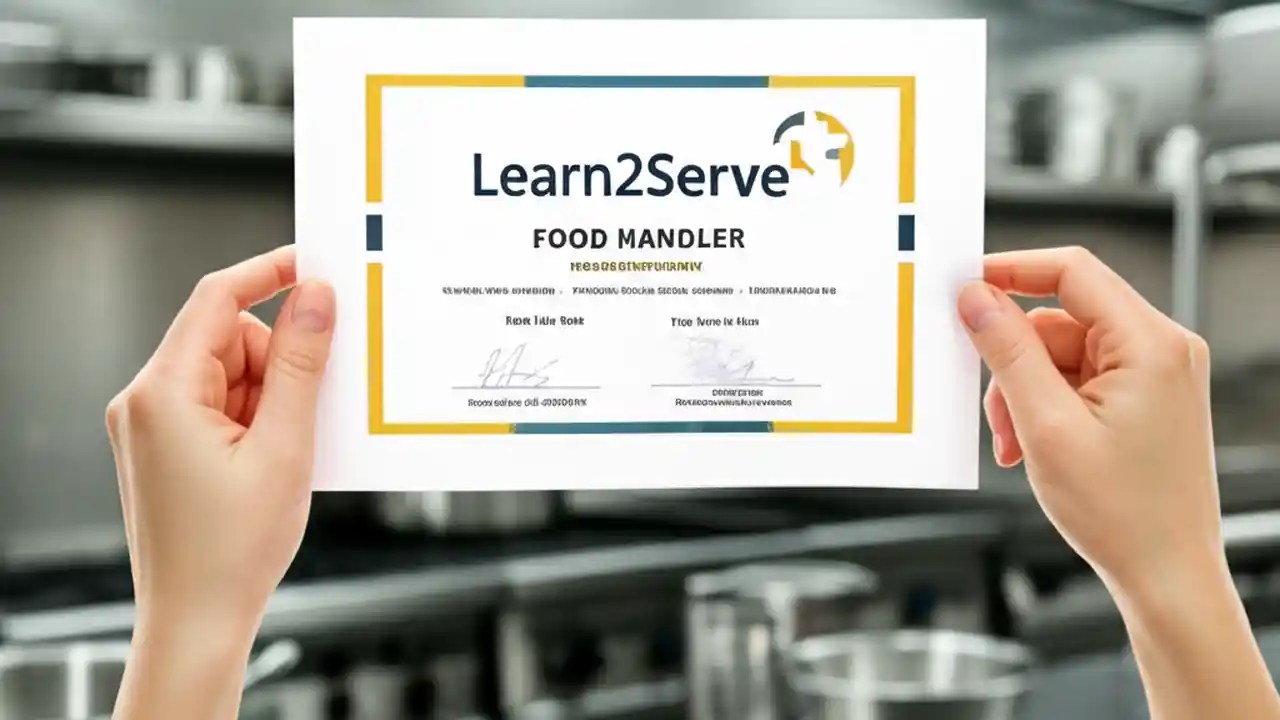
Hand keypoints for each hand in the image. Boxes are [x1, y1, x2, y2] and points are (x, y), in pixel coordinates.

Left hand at [107, 247, 334, 719]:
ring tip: (287, 452)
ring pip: (229, 372)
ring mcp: (151, 426)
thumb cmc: (231, 550)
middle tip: (311, 408)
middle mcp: (146, 402)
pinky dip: (257, 417)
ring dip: (271, 396)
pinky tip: (274, 458)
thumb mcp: (285, 446)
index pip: (217, 299)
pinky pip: (221, 404)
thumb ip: (302, 364)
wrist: (198, 620)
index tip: (314, 264)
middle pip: (228, 338)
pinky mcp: (165, 447)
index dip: (270, 272)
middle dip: (279, 361)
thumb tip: (316, 298)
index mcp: (163, 393)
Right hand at [959, 247, 1279, 719]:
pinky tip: (1034, 445)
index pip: (1072, 272)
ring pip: (1061, 354)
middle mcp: (1162, 350)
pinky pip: (1077, 379)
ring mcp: (1156, 375)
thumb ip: (1008, 353)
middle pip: (1059, 320)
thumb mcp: (1046, 426)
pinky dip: (1046, 406)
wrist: (1166, 576)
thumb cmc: (1124, 514)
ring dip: (1025, 393)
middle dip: (1014, 363)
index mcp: (1151, 345)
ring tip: (1016, 443)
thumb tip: (976, 298)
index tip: (964, 286)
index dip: (1011, 272)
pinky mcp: (1144, 399)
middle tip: (992, 412)